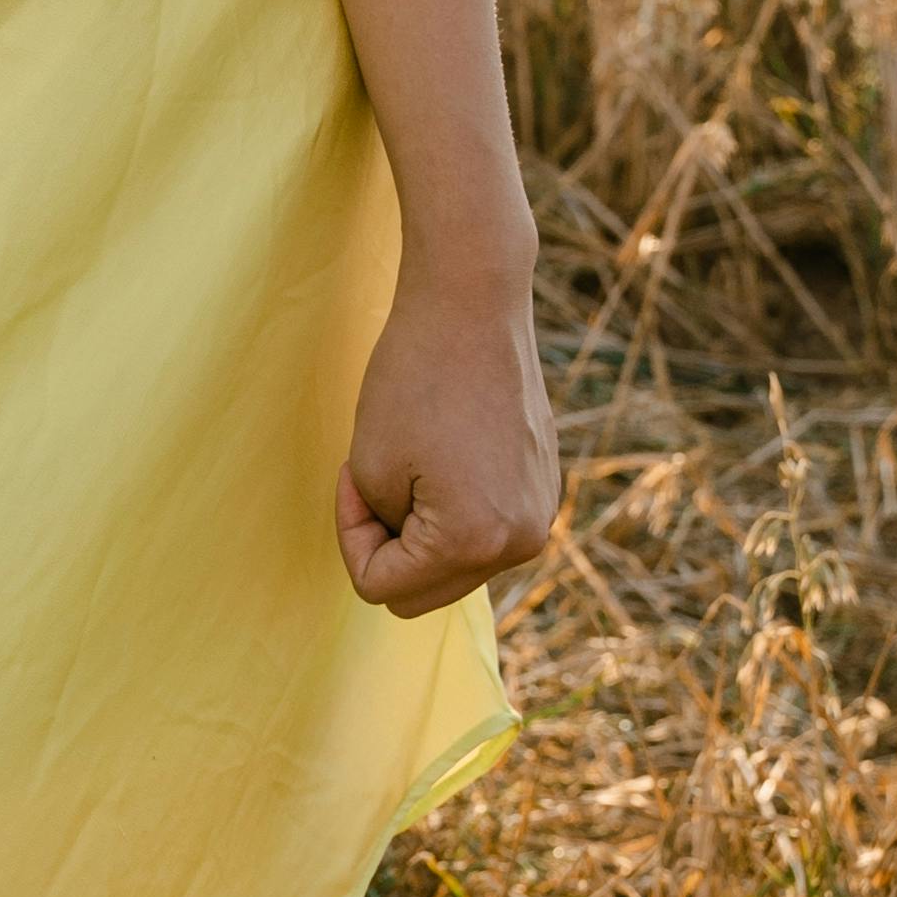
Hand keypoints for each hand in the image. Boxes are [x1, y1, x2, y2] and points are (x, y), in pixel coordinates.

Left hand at [335, 259, 557, 614]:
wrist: (473, 304)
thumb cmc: (411, 377)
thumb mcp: (370, 469)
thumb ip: (386, 535)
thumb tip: (414, 560)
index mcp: (475, 542)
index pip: (382, 587)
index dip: (351, 534)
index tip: (351, 475)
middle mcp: (522, 541)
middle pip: (425, 592)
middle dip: (388, 546)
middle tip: (371, 478)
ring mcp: (541, 515)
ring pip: (456, 564)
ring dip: (421, 529)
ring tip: (413, 461)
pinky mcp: (545, 488)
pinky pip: (486, 529)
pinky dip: (454, 508)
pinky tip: (447, 452)